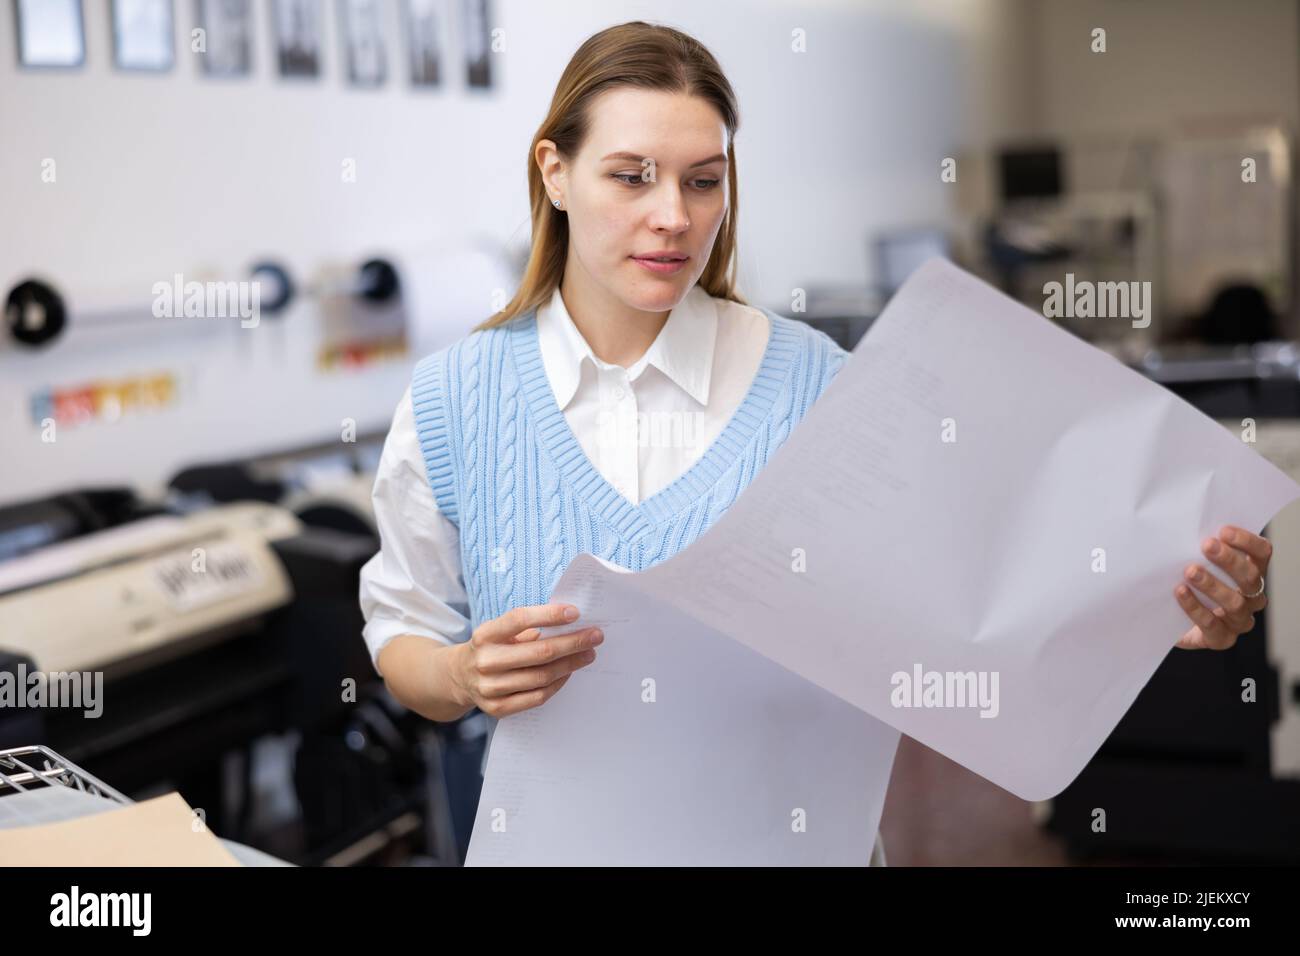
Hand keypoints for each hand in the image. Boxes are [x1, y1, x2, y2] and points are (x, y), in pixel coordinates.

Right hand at [451, 603, 602, 716]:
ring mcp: (490, 688)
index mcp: (485, 635)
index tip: (575, 612)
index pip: (519, 620)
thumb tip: (569, 622)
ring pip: (542, 676)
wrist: (458, 677)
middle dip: (573, 642)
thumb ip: (527, 626)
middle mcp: (485, 661)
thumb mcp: (499, 631)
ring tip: (588, 654)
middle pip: (539, 652)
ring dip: (571, 664)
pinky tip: (569, 672)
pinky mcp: (497, 708)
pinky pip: (537, 696)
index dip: (549, 615)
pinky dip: (558, 684)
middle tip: (596, 636)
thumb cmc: (490, 647)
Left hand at [1172, 525, 1271, 649]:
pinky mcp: (1220, 639)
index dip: (1247, 541)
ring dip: (1213, 584)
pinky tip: (1180, 592)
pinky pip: (1212, 624)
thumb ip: (1196, 548)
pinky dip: (1195, 607)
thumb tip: (1186, 525)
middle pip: (1250, 577)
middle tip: (1207, 546)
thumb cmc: (1184, 584)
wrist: (1167, 622)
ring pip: (1235, 603)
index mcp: (1249, 574)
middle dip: (1229, 560)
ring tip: (1190, 571)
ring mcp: (1237, 621)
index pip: (1261, 554)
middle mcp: (1250, 598)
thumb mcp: (1191, 562)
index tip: (1223, 531)